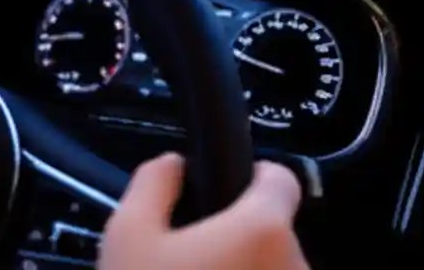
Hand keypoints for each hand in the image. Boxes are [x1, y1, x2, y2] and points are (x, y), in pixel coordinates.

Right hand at [98, 154, 308, 269]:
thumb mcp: (128, 235)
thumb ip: (153, 183)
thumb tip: (170, 164)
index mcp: (263, 228)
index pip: (281, 178)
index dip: (252, 176)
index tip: (224, 191)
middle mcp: (295, 263)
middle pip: (273, 229)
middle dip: (238, 235)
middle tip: (193, 256)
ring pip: (272, 267)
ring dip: (244, 267)